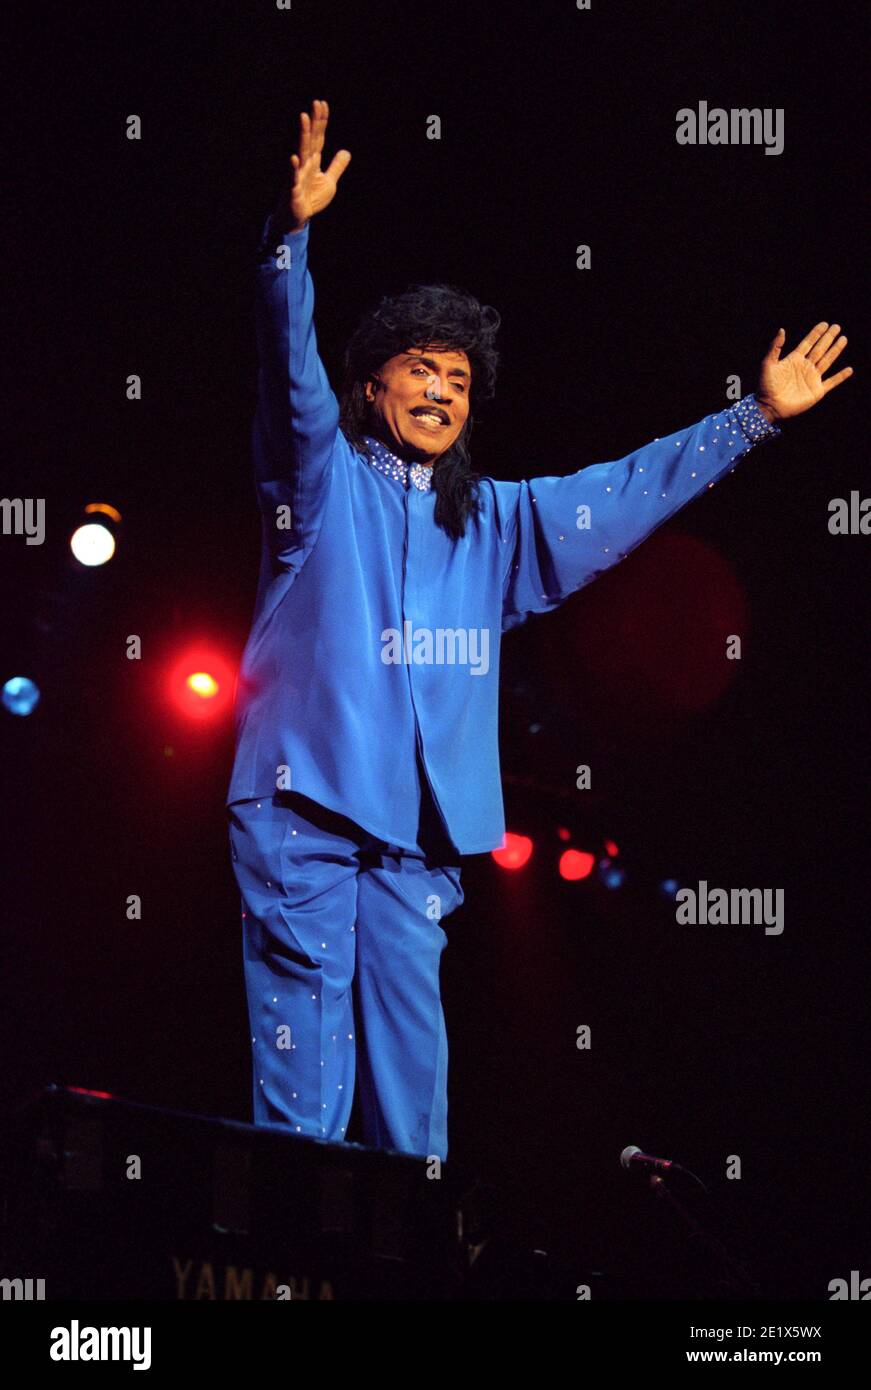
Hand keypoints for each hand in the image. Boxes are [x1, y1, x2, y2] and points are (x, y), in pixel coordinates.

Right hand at [274, 98, 350, 232]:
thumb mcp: (329, 182)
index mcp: (313, 161)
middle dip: (312, 122)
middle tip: (315, 103)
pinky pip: (292, 178)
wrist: (297, 218)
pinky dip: (293, 169)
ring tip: (303, 118)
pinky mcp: (292, 189)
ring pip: (300, 151)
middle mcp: (304, 163)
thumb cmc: (310, 199)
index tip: (322, 104)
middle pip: (309, 139)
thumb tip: (346, 152)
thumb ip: (336, 167)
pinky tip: (294, 158)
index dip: (321, 122)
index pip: (318, 137)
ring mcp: (297, 174)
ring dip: (302, 135)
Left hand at [756, 323, 852, 422]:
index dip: (816, 333)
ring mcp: (811, 379)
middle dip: (828, 338)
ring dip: (835, 350)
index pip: (808, 343)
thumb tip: (782, 330)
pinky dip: (840, 376)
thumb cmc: (765, 386)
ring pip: (827, 361)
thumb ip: (774, 347)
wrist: (769, 407)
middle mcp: (805, 367)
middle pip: (820, 349)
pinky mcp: (816, 391)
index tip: (825, 324)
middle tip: (837, 327)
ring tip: (843, 339)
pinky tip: (849, 370)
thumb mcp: (767, 364)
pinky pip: (832, 382)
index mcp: (794, 359)